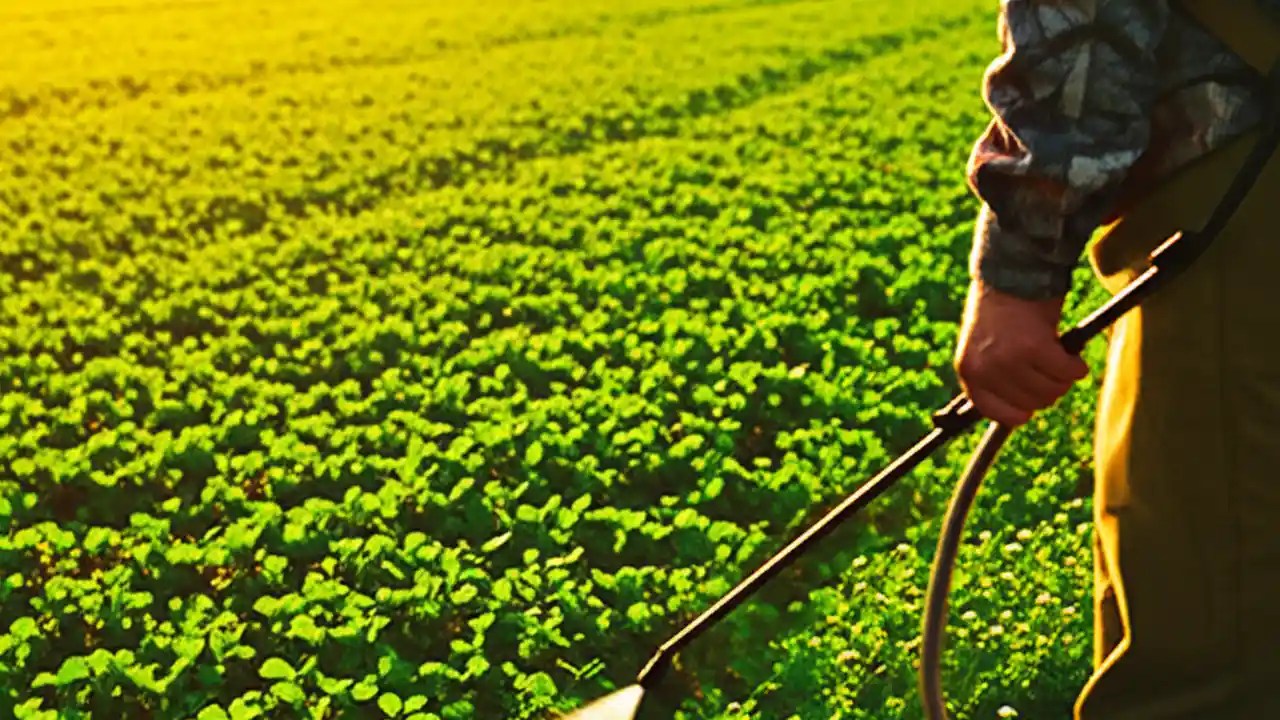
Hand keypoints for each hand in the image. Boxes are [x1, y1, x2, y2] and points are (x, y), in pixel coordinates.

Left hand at [953, 279, 1088, 426]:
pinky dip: (1076, 367)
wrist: (1011, 271)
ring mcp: (1009, 360)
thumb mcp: (984, 347)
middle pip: (1029, 403)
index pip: (993, 411)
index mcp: (969, 371)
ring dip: (1063, 378)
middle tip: (1051, 371)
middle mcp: (986, 369)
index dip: (1017, 411)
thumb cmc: (1001, 309)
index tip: (1030, 406)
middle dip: (1047, 389)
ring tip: (1061, 360)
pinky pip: (1067, 371)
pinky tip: (1074, 358)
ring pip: (1051, 390)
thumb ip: (994, 377)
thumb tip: (1019, 413)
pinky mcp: (1035, 347)